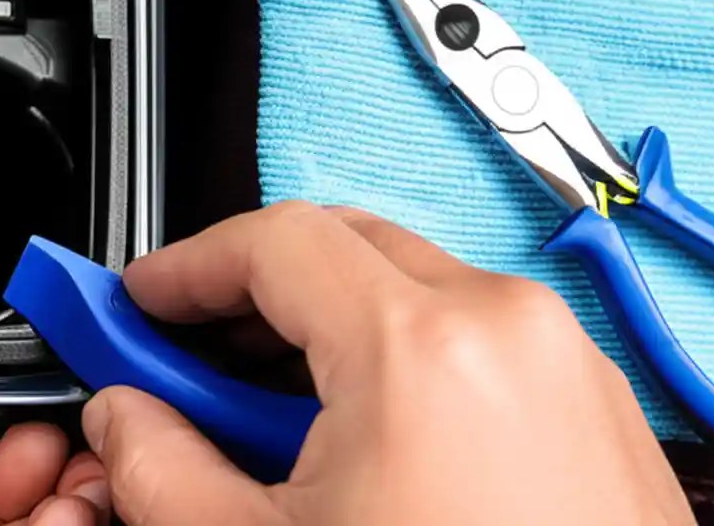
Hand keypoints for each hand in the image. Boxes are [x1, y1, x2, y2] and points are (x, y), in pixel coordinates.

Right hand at [82, 202, 694, 524]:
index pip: (274, 241)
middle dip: (248, 287)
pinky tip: (355, 435)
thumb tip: (124, 422)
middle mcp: (506, 327)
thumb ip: (163, 473)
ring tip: (263, 408)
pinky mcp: (589, 401)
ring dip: (321, 323)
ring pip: (407, 285)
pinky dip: (396, 355)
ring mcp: (561, 360)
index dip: (186, 264)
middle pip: (341, 246)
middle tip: (183, 348)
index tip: (142, 298)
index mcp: (418, 348)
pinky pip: (470, 333)